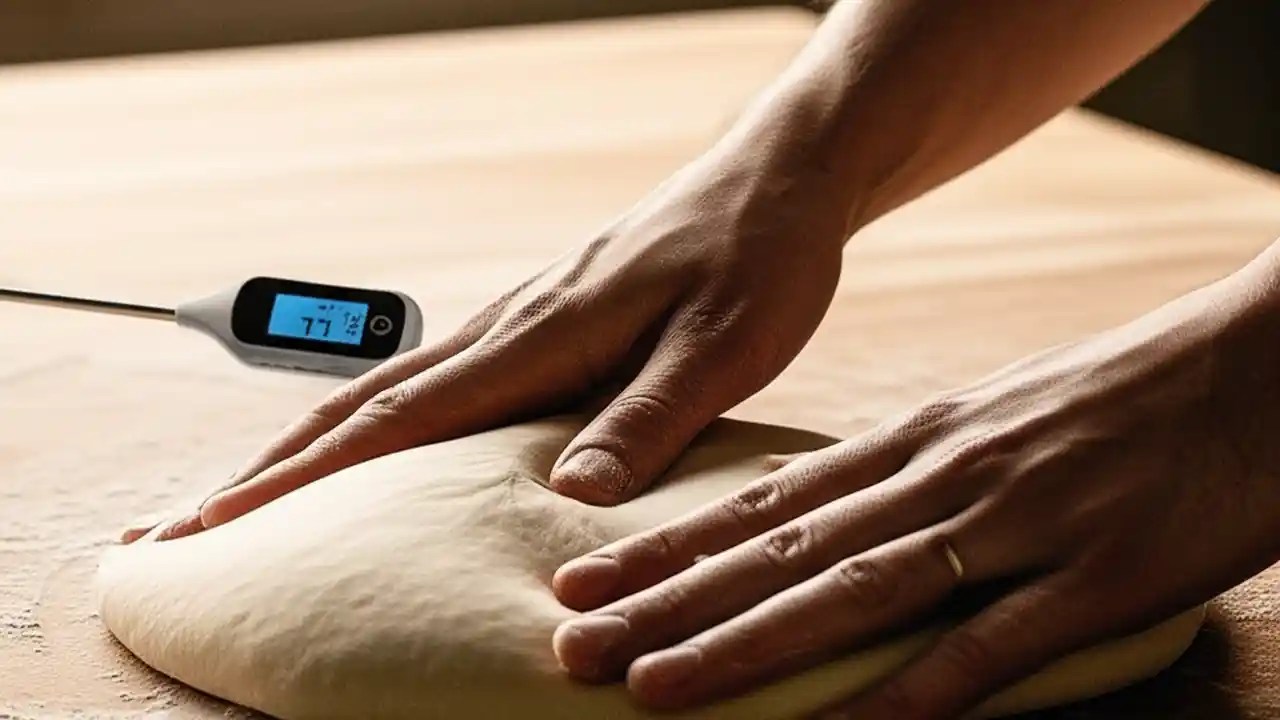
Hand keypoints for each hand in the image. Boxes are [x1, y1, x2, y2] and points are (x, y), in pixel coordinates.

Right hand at [122, 139, 850, 542]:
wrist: (775, 180)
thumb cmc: (758, 259)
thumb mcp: (725, 347)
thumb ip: (649, 421)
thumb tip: (567, 498)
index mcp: (546, 337)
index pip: (404, 418)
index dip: (311, 478)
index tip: (228, 521)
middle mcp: (515, 325)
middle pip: (370, 402)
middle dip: (276, 467)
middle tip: (194, 522)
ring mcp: (523, 319)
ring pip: (397, 387)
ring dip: (315, 443)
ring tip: (253, 493)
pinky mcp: (545, 321)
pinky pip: (441, 376)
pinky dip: (381, 417)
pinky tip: (375, 443)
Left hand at [550, 251, 1279, 718]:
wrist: (1249, 371)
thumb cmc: (1112, 400)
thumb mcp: (983, 417)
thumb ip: (890, 464)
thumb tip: (795, 493)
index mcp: (914, 443)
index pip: (764, 504)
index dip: (665, 546)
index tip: (580, 575)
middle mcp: (940, 479)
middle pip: (779, 553)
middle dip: (666, 602)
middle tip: (571, 641)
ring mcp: (1013, 528)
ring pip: (852, 594)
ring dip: (744, 646)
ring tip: (650, 684)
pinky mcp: (1094, 580)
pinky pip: (986, 646)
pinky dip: (908, 690)